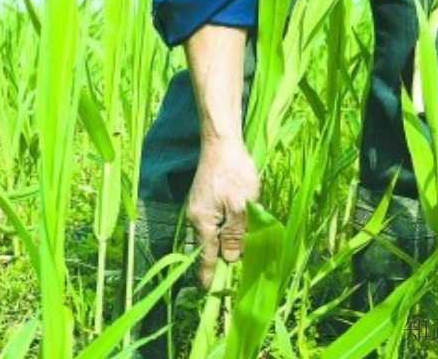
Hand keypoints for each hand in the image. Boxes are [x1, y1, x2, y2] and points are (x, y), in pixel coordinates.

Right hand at [187, 140, 259, 287]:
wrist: (221, 144)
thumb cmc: (233, 173)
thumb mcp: (241, 207)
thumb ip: (236, 235)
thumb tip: (230, 259)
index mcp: (203, 222)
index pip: (206, 257)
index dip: (209, 276)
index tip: (209, 294)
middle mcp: (196, 218)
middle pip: (208, 247)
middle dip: (220, 261)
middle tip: (234, 275)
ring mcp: (199, 208)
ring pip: (212, 234)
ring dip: (224, 243)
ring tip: (239, 253)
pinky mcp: (204, 200)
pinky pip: (214, 222)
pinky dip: (224, 229)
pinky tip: (236, 227)